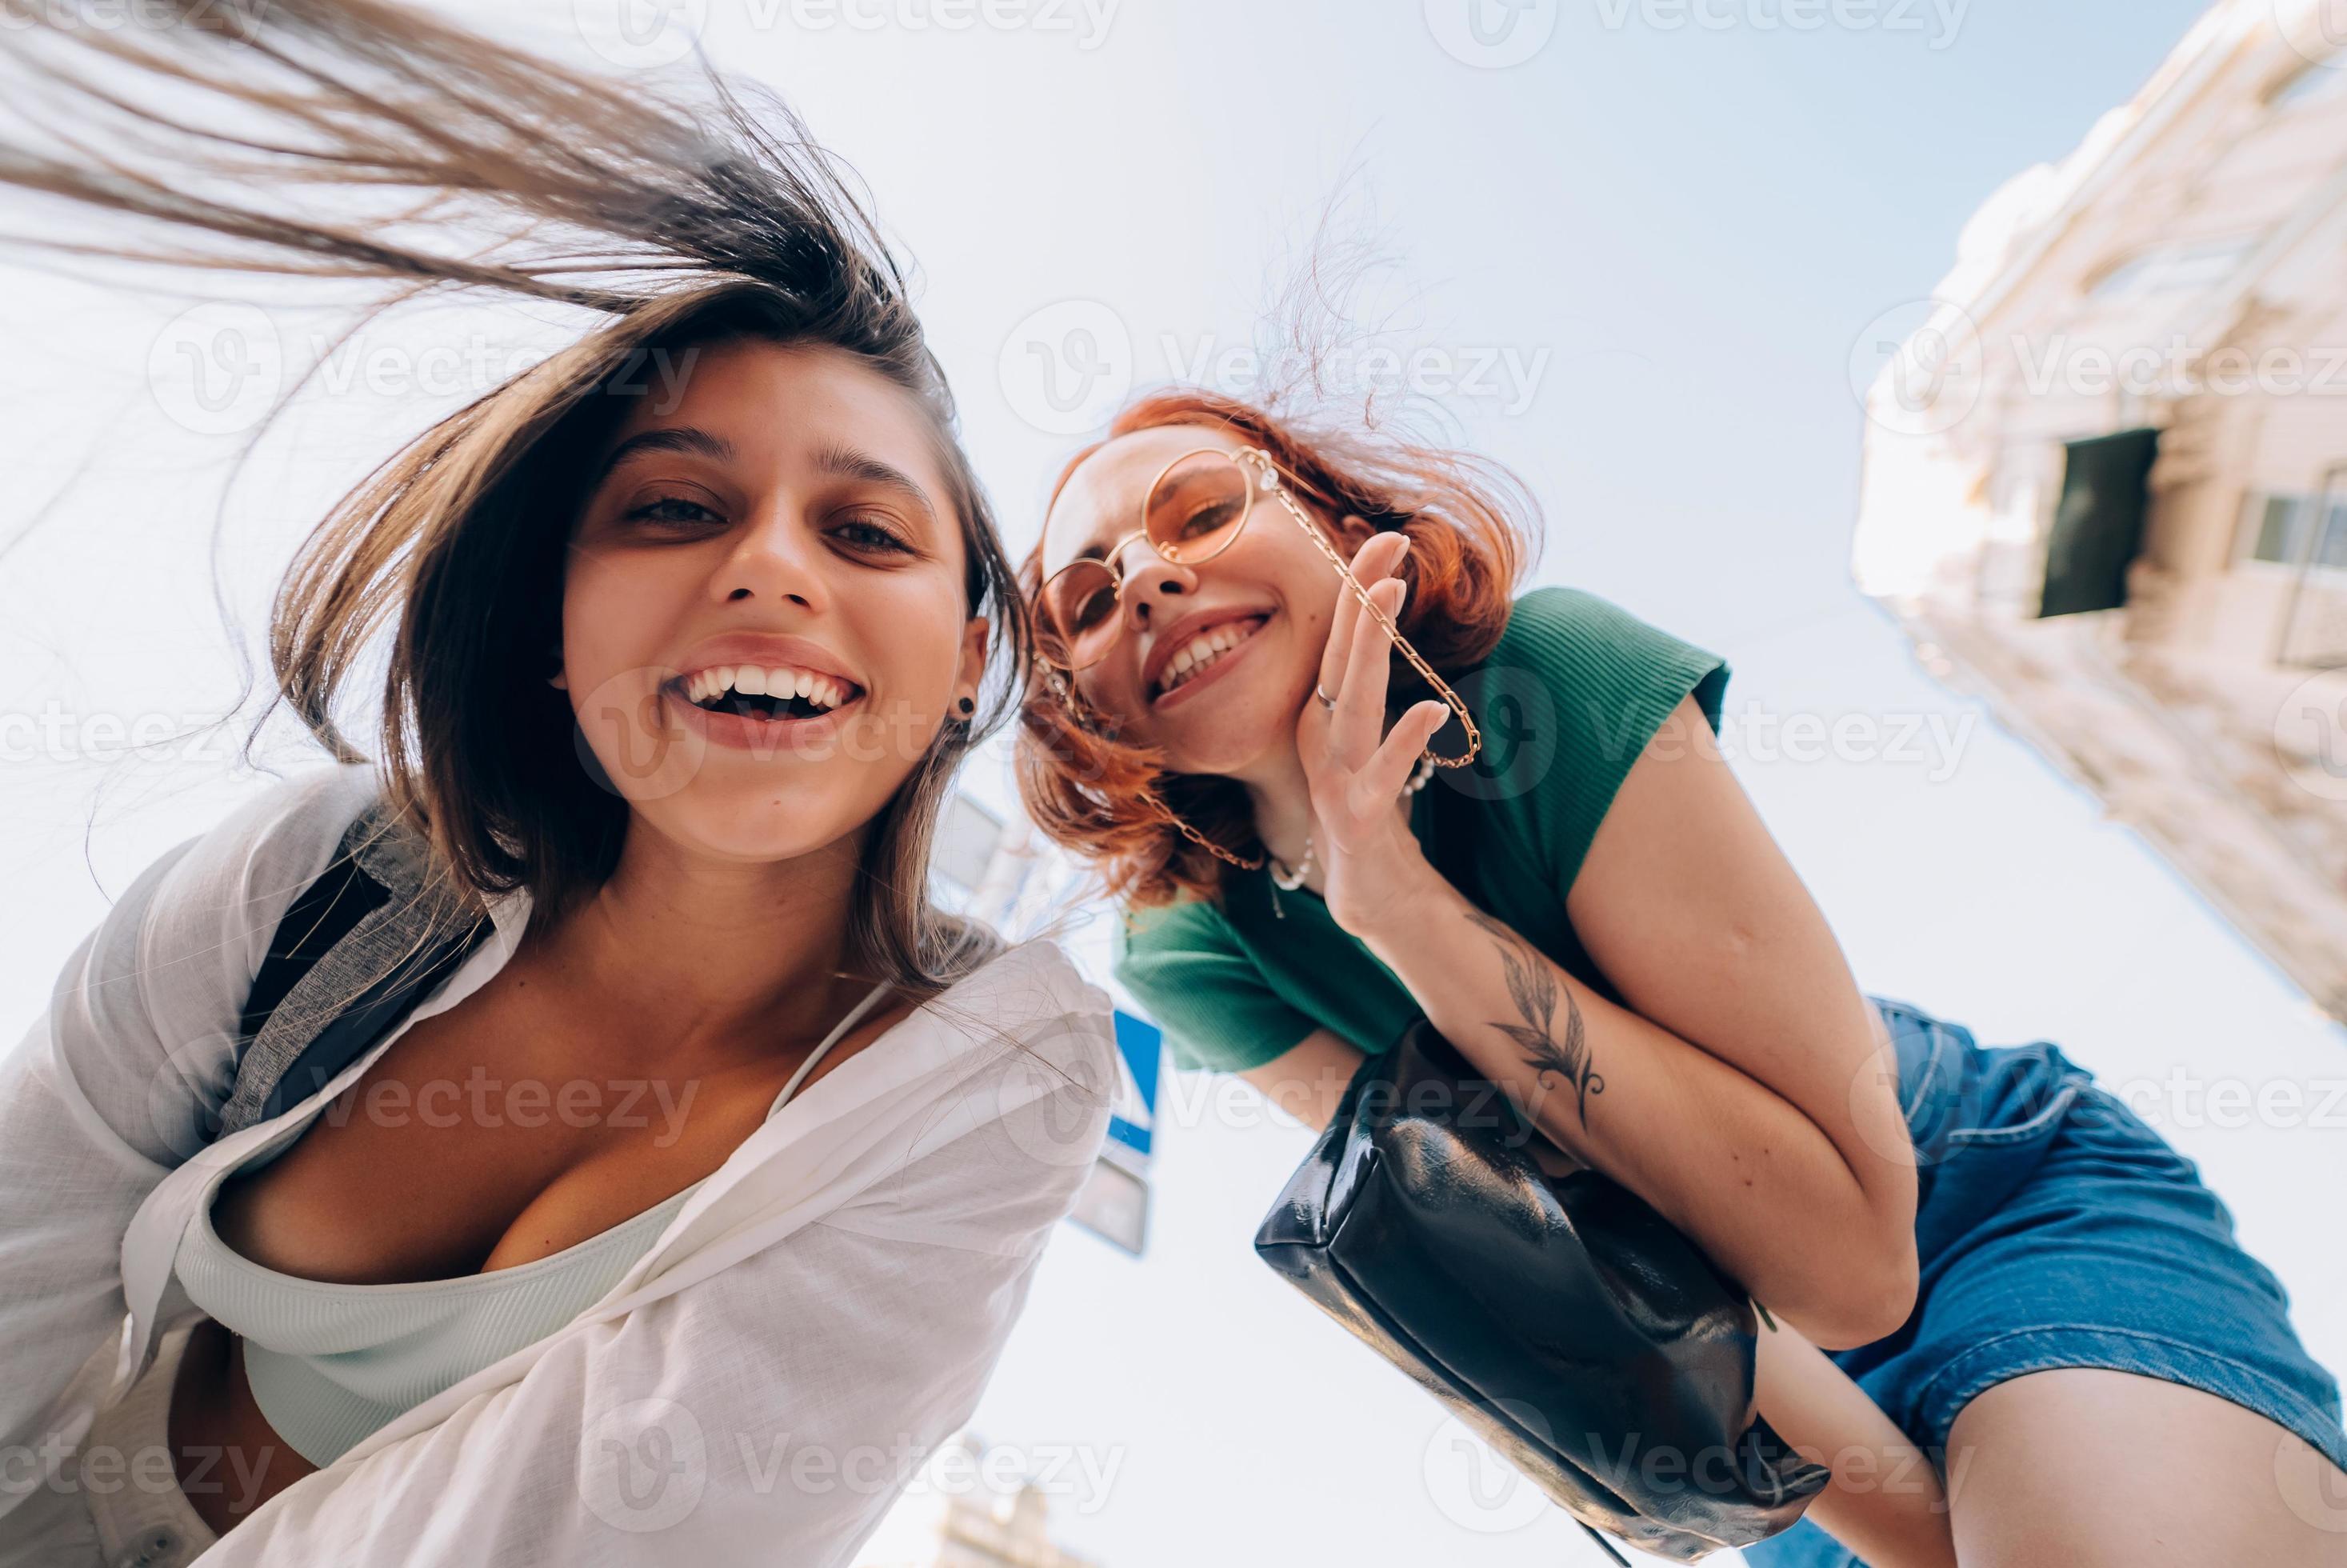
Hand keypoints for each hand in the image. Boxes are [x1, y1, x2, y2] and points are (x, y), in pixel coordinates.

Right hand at [1297, 525, 1451, 937]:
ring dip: (1370, 646)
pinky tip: (1431, 709)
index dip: (1360, 589)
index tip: (1386, 538)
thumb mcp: (1372, 740)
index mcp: (1323, 716)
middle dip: (1361, 597)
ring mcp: (1331, 779)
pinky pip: (1382, 774)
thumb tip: (1388, 625)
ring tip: (1392, 595)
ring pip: (1351, 702)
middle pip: (1339, 657)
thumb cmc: (1372, 810)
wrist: (1370, 895)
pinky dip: (1405, 741)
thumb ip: (1371, 689)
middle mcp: (1319, 740)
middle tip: (1385, 543)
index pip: (1341, 641)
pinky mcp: (1354, 819)